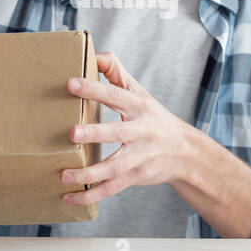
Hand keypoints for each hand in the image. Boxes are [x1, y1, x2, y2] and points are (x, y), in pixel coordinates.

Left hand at [61, 52, 195, 204]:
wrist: (186, 153)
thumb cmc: (154, 118)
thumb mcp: (140, 93)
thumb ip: (116, 72)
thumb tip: (94, 54)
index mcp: (139, 106)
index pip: (115, 95)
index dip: (94, 88)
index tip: (71, 84)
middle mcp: (141, 131)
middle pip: (117, 132)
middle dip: (95, 133)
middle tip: (72, 133)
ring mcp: (140, 156)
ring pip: (114, 166)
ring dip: (89, 173)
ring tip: (64, 174)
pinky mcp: (136, 177)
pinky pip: (112, 188)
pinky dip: (91, 194)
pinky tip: (70, 197)